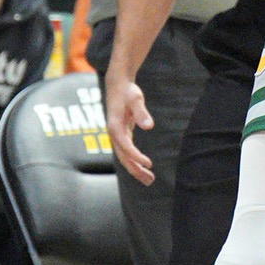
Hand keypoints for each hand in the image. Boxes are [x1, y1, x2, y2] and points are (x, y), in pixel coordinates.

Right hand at [105, 70, 154, 184]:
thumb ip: (141, 112)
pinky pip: (127, 151)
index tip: (149, 163)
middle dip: (136, 169)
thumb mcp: (136, 98)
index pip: (126, 146)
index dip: (136, 156)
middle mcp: (113, 134)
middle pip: (124, 157)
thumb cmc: (127, 90)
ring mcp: (117, 135)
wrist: (118, 84)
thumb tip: (149, 126)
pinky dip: (135, 160)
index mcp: (114, 127)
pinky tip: (144, 167)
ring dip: (136, 169)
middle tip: (150, 180)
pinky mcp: (122, 134)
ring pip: (125, 157)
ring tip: (150, 180)